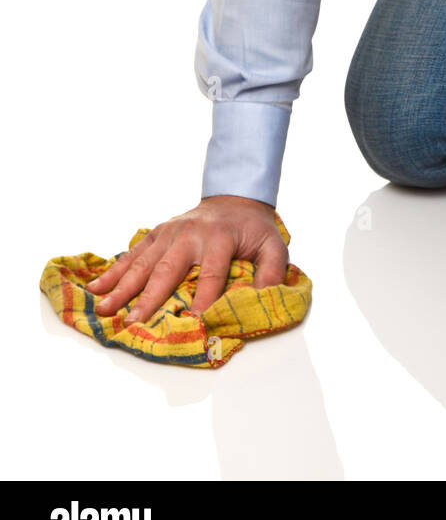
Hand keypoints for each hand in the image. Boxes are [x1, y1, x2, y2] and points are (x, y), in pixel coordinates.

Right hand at [85, 194, 286, 324]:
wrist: (236, 197)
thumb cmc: (253, 228)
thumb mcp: (274, 245)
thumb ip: (274, 271)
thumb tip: (263, 298)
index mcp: (221, 238)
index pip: (212, 272)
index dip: (204, 297)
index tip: (192, 321)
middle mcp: (191, 234)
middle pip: (168, 269)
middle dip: (149, 297)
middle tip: (133, 322)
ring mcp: (171, 232)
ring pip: (144, 262)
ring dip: (122, 286)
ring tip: (103, 308)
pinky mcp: (158, 233)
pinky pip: (134, 253)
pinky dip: (114, 269)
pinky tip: (96, 286)